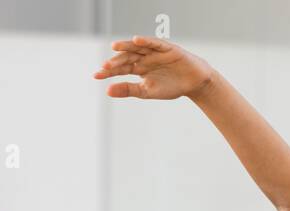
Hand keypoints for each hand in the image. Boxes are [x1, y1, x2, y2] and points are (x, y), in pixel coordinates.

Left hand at [94, 36, 213, 100]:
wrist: (193, 83)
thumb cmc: (171, 87)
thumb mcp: (147, 91)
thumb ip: (128, 90)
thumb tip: (107, 90)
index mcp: (139, 68)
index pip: (120, 68)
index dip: (108, 71)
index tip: (96, 75)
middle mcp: (144, 58)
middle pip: (127, 57)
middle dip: (116, 61)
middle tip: (105, 66)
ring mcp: (154, 52)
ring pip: (138, 48)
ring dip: (126, 46)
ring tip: (114, 47)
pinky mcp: (167, 48)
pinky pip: (155, 43)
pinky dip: (146, 41)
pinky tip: (136, 40)